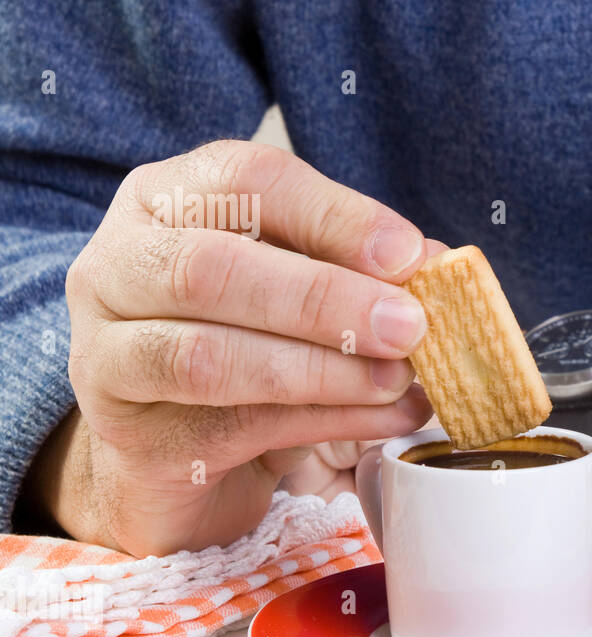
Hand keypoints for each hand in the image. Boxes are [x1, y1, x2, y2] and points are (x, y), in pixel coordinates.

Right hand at [34, 140, 440, 555]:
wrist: (175, 456)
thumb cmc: (247, 348)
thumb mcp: (303, 295)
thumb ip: (359, 271)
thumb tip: (439, 265)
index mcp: (166, 202)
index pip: (245, 181)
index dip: (333, 215)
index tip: (408, 253)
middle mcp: (117, 267)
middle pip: (212, 269)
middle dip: (325, 298)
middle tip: (409, 325)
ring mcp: (108, 355)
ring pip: (210, 356)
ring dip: (323, 369)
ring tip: (400, 380)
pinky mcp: (130, 439)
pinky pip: (231, 426)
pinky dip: (323, 422)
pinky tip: (385, 420)